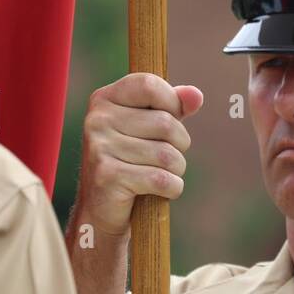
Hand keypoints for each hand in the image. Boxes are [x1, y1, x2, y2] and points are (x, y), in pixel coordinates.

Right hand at [76, 73, 203, 237]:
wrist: (103, 209)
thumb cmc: (131, 161)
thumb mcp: (149, 128)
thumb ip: (173, 107)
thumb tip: (196, 96)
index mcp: (104, 99)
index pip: (150, 85)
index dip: (172, 103)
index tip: (172, 119)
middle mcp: (97, 119)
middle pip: (166, 124)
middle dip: (179, 145)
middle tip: (165, 158)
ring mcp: (99, 148)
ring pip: (167, 155)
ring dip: (176, 170)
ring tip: (160, 175)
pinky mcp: (107, 176)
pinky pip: (161, 179)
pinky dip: (172, 188)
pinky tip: (160, 191)